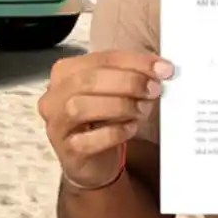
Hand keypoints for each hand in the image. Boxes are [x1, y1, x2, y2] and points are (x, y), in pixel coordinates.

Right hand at [37, 49, 173, 188]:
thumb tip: (159, 68)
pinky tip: (129, 128)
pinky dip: (114, 133)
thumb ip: (132, 75)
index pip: (102, 58)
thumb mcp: (115, 90)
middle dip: (128, 82)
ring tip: (141, 110)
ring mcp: (57, 124)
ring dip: (120, 106)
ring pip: (81, 107)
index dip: (136, 62)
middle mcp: (55, 96)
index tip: (162, 68)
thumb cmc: (103, 119)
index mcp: (67, 71)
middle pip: (88, 80)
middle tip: (153, 89)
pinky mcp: (66, 151)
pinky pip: (87, 140)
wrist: (94, 159)